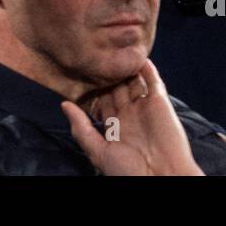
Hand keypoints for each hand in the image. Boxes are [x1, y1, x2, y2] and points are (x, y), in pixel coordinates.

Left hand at [61, 60, 203, 175]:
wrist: (160, 176)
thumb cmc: (128, 170)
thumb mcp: (98, 151)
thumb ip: (82, 129)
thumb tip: (64, 105)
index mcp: (115, 127)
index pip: (102, 102)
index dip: (93, 89)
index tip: (81, 72)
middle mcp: (130, 115)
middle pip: (117, 89)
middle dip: (107, 75)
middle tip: (95, 55)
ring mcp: (145, 107)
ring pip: (133, 81)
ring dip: (125, 68)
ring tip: (113, 49)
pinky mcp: (160, 102)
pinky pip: (152, 80)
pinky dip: (146, 67)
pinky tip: (136, 54)